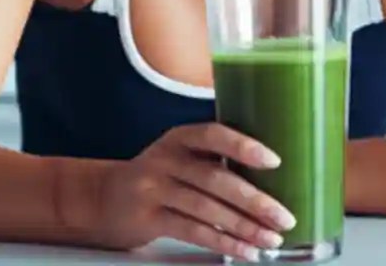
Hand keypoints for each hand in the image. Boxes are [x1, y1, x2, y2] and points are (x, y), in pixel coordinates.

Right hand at [90, 123, 295, 260]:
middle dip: (255, 201)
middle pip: (215, 179)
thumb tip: (274, 174)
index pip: (213, 135)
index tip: (275, 162)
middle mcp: (165, 160)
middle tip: (284, 217)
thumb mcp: (180, 156)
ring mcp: (153, 190)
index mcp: (180, 138)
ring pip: (206, 209)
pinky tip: (246, 251)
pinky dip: (224, 243)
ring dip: (244, 227)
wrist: (101, 198)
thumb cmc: (159, 176)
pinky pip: (193, 232)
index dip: (244, 146)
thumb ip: (215, 158)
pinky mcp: (147, 220)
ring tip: (272, 240)